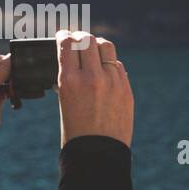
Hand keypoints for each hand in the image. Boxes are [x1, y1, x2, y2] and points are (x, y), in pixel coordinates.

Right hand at [55, 30, 132, 147]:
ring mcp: (111, 82)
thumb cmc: (75, 131)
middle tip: (77, 39)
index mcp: (69, 81)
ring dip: (96, 45)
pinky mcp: (126, 89)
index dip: (63, 35)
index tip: (63, 34)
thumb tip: (70, 63)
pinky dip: (109, 63)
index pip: (67, 44)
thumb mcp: (65, 102)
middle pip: (87, 40)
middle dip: (80, 37)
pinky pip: (117, 65)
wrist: (98, 154)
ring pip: (106, 47)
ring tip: (92, 49)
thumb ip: (69, 79)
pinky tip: (104, 68)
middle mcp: (91, 77)